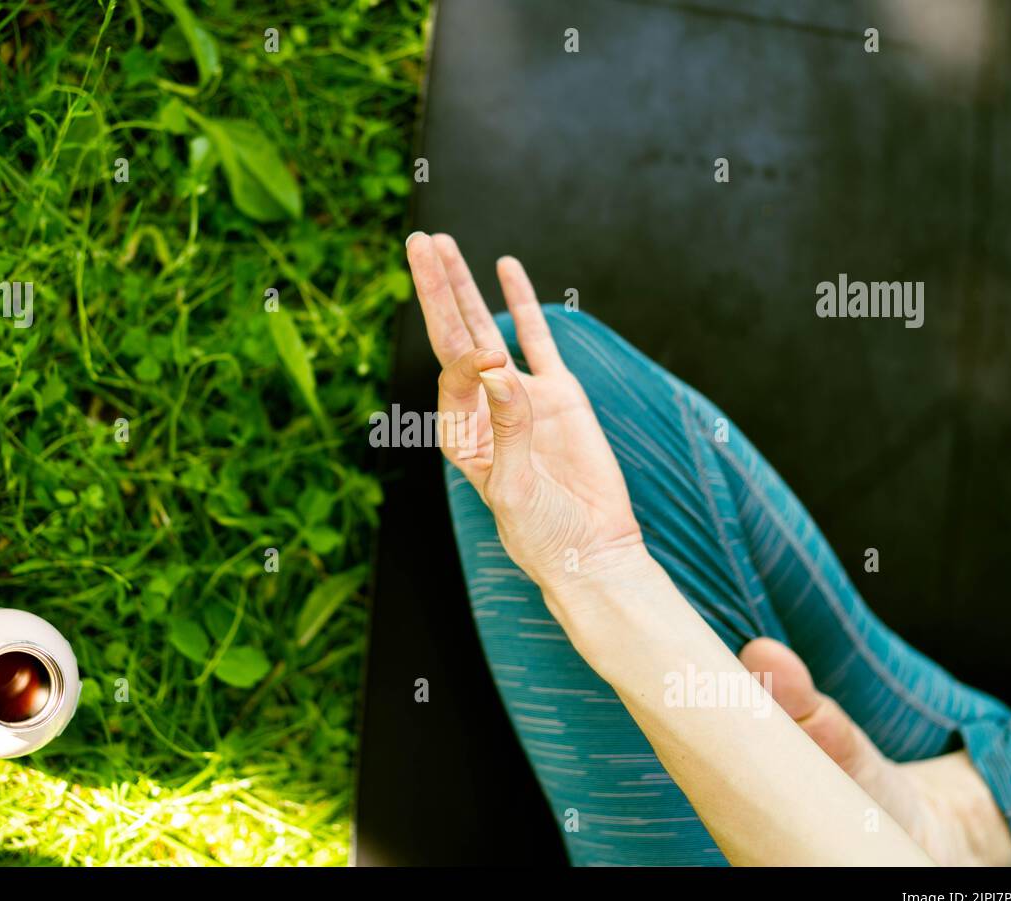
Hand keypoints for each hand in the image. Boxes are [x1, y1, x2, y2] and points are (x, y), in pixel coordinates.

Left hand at [405, 232, 650, 596]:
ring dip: (465, 287)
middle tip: (418, 241)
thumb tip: (501, 373)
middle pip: (454, 335)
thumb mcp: (517, 491)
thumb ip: (509, 432)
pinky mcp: (559, 394)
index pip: (452, 374)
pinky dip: (523, 302)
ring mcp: (521, 396)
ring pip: (488, 328)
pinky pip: (538, 338)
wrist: (592, 550)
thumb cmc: (543, 534)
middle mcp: (483, 407)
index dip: (464, 355)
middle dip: (436, 289)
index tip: (489, 357)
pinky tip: (505, 268)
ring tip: (443, 244)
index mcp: (462, 434)